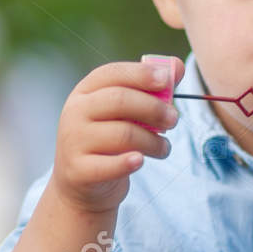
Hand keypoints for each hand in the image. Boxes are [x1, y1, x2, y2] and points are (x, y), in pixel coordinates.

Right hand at [51, 57, 184, 213]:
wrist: (83, 184)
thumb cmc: (110, 141)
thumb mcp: (127, 113)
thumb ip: (152, 89)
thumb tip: (178, 67)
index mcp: (86, 91)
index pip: (112, 73)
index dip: (141, 74)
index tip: (167, 80)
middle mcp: (75, 112)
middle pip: (119, 100)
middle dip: (153, 108)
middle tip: (174, 119)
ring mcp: (74, 141)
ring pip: (123, 134)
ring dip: (153, 141)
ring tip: (164, 147)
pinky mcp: (78, 170)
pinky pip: (109, 165)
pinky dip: (129, 162)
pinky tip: (141, 160)